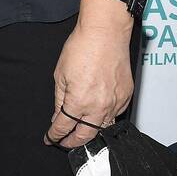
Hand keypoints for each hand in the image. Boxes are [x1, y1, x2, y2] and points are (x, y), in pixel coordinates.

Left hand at [43, 20, 134, 151]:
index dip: (55, 135)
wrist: (105, 33)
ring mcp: (115, 103)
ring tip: (80, 133)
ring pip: (102, 128)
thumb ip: (59, 99)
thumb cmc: (82, 47)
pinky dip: (105, 118)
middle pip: (85, 136)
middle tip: (64, 142)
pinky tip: (97, 114)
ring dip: (90, 132)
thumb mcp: (60, 74)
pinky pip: (115, 115)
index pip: (64, 127)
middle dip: (72, 142)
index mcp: (78, 101)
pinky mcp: (126, 96)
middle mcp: (99, 106)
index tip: (50, 138)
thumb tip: (57, 116)